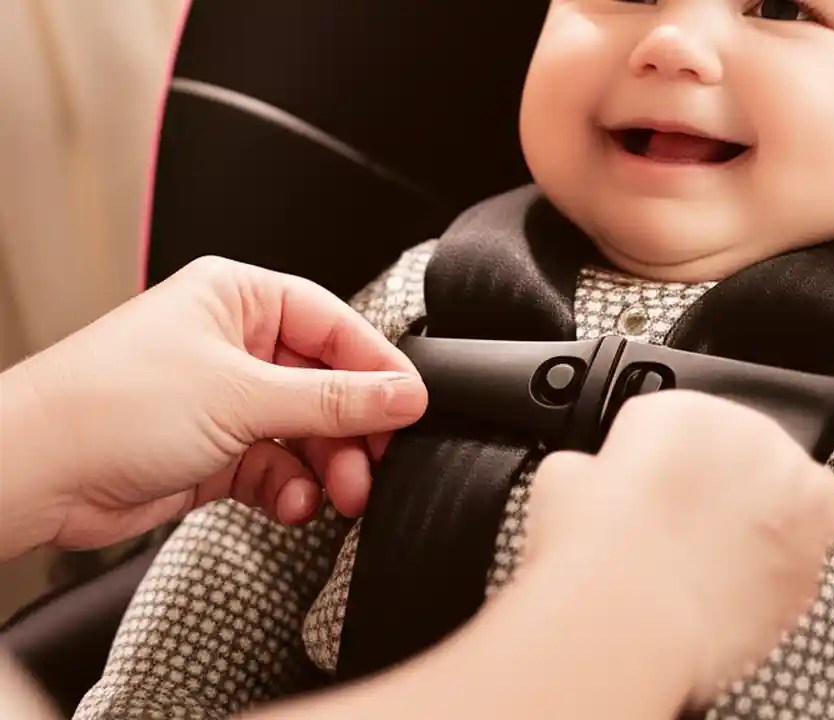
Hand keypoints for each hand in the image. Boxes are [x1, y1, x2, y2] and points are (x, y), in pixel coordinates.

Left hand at [0, 256, 426, 555]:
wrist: (33, 473)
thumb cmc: (108, 405)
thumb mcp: (242, 396)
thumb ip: (334, 400)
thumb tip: (404, 394)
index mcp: (238, 298)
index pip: (335, 324)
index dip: (377, 367)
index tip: (411, 405)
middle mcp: (234, 344)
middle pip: (326, 384)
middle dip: (352, 430)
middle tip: (373, 464)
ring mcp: (224, 399)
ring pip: (306, 431)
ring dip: (325, 466)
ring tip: (335, 495)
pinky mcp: (214, 450)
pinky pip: (276, 467)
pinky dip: (290, 488)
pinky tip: (290, 503)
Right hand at [523, 390, 833, 707]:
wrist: (628, 625)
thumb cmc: (591, 549)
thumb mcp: (564, 479)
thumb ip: (597, 468)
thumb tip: (595, 480)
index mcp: (692, 408)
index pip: (681, 426)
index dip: (662, 466)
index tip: (647, 497)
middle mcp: (756, 442)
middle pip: (742, 459)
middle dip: (719, 492)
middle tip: (676, 536)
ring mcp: (796, 503)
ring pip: (781, 507)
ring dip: (755, 529)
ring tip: (703, 571)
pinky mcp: (816, 564)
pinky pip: (799, 560)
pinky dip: (771, 575)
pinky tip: (728, 597)